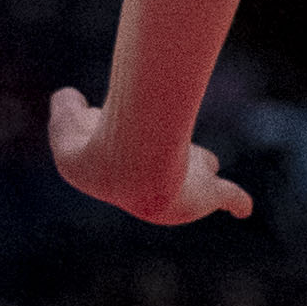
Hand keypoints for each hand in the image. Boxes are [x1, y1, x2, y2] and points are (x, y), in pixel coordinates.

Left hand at [48, 84, 251, 226]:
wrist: (128, 169)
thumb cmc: (94, 150)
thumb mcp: (66, 122)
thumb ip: (66, 107)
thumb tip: (71, 97)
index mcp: (121, 177)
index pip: (123, 155)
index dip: (118, 138)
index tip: (111, 127)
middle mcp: (153, 187)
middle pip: (165, 166)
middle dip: (164, 154)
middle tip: (161, 146)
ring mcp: (184, 188)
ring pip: (199, 168)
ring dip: (198, 162)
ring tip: (204, 161)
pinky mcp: (210, 192)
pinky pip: (231, 200)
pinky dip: (237, 203)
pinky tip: (241, 209)